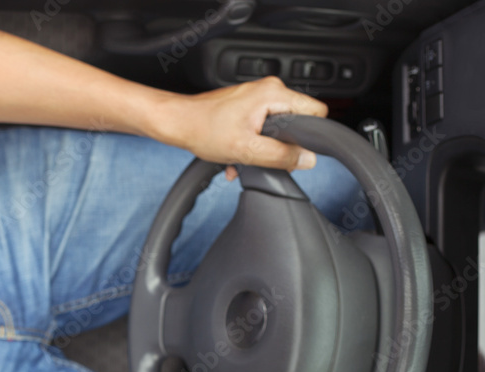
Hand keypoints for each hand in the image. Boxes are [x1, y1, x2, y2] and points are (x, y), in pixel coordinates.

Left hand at [162, 76, 326, 178]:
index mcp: (274, 93)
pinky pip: (261, 127)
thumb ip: (280, 155)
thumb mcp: (246, 149)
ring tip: (243, 157)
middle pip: (296, 122)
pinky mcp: (246, 106)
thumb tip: (307, 159)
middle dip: (281, 146)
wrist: (177, 124)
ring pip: (277, 128)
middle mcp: (268, 90)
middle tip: (262, 156)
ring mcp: (256, 97)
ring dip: (262, 149)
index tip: (296, 151)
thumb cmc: (202, 129)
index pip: (316, 112)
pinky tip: (237, 156)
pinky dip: (252, 144)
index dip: (310, 135)